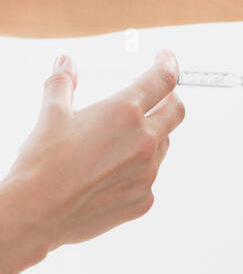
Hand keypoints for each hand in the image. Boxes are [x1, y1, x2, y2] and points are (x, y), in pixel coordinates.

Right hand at [4, 48, 184, 255]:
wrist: (35, 213)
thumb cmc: (42, 163)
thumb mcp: (51, 114)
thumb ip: (62, 83)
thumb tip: (65, 62)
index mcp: (124, 112)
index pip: (162, 79)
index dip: (168, 64)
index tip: (167, 59)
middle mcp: (143, 141)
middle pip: (176, 111)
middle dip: (170, 99)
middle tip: (161, 97)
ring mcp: (147, 173)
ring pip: (163, 146)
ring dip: (153, 137)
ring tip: (122, 141)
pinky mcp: (144, 200)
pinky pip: (149, 179)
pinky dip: (138, 171)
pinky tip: (112, 175)